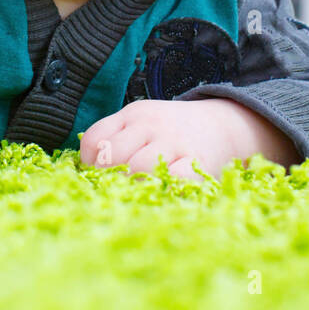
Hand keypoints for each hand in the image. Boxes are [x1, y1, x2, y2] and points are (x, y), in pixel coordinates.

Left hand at [79, 97, 294, 180]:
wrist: (223, 125)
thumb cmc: (170, 132)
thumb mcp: (141, 124)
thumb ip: (114, 139)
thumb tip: (85, 168)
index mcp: (133, 115)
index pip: (96, 138)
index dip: (89, 161)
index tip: (96, 174)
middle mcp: (151, 125)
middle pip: (112, 155)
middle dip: (107, 177)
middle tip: (113, 189)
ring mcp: (174, 143)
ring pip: (138, 168)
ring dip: (131, 186)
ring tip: (135, 194)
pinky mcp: (196, 162)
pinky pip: (173, 179)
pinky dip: (162, 188)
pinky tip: (160, 191)